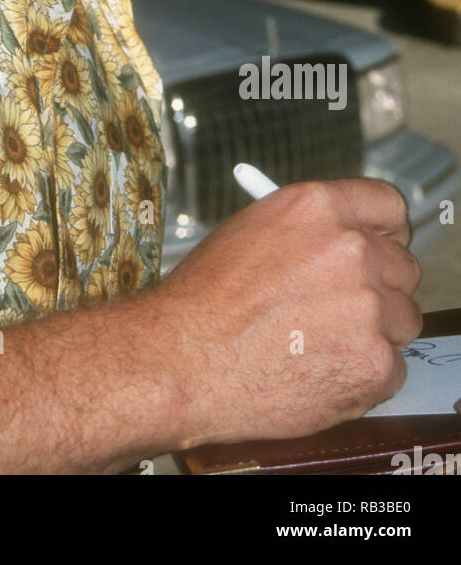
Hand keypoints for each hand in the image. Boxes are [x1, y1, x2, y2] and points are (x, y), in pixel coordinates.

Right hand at [151, 178, 422, 444]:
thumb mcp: (250, 233)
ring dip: (373, 334)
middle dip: (378, 288)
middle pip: (403, 267)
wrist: (182, 360)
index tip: (380, 248)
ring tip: (318, 346)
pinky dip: (363, 378)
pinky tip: (318, 373)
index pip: (389, 207)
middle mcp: (351, 249)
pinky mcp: (374, 363)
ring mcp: (368, 307)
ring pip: (402, 320)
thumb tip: (339, 240)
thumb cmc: (203, 301)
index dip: (384, 233)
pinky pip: (391, 369)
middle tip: (341, 310)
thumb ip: (306, 232)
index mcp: (319, 207)